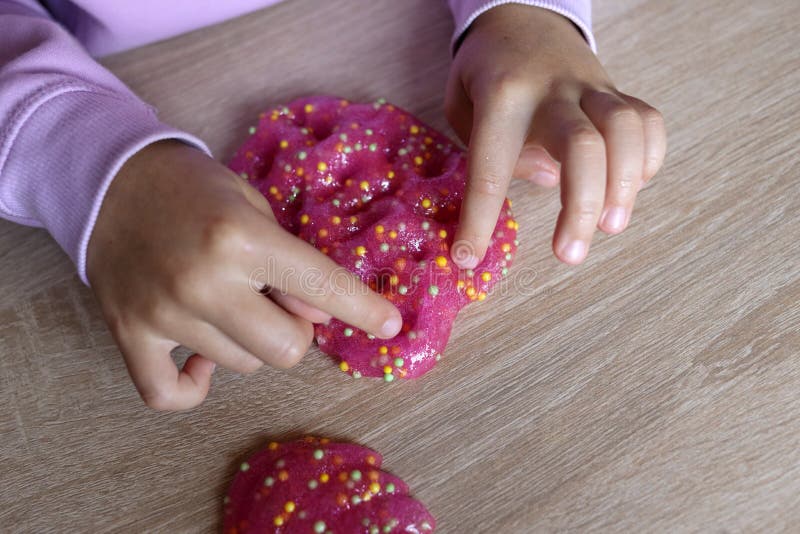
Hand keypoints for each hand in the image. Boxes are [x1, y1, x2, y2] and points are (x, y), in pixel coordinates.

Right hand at [87, 141, 401, 410]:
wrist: (110, 180)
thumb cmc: (195, 189)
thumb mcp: (256, 208)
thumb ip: (293, 263)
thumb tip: (323, 315)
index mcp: (242, 239)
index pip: (321, 286)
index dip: (363, 309)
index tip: (390, 324)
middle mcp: (204, 281)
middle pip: (285, 350)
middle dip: (296, 332)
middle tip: (277, 305)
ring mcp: (163, 313)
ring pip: (239, 365)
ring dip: (248, 342)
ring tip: (229, 305)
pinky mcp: (129, 333)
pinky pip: (167, 395)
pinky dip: (193, 388)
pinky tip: (201, 361)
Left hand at [445, 5, 665, 266]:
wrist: (522, 18)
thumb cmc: (486, 75)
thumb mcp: (463, 105)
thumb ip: (489, 149)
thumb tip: (550, 179)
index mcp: (501, 97)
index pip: (491, 167)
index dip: (479, 220)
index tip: (469, 258)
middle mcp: (552, 91)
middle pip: (583, 146)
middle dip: (581, 207)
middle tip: (569, 255)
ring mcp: (591, 88)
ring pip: (625, 131)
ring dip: (625, 186)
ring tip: (612, 227)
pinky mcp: (616, 90)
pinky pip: (647, 121)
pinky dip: (649, 159)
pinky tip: (633, 187)